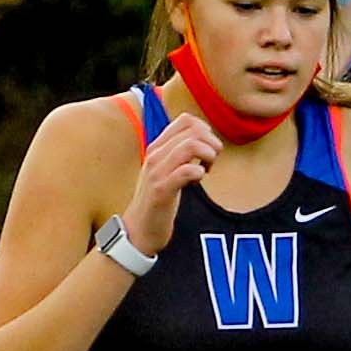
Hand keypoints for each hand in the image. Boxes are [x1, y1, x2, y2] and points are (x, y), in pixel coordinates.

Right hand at [123, 112, 218, 255]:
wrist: (138, 230)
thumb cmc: (157, 200)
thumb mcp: (166, 170)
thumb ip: (180, 154)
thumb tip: (204, 141)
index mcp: (157, 147)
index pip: (186, 120)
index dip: (205, 130)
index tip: (207, 149)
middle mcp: (155, 155)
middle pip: (193, 131)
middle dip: (212, 143)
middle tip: (212, 161)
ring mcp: (157, 172)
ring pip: (191, 146)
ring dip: (208, 156)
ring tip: (207, 169)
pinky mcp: (162, 190)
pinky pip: (186, 171)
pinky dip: (199, 173)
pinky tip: (198, 181)